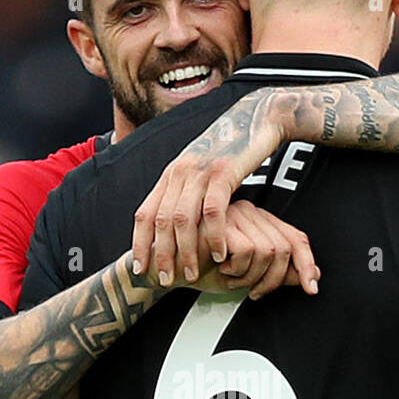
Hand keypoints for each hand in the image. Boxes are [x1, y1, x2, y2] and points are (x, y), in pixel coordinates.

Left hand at [131, 87, 299, 283]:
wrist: (258, 117)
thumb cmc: (233, 151)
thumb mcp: (203, 172)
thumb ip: (188, 194)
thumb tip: (175, 225)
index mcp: (171, 174)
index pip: (145, 213)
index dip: (140, 244)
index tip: (140, 269)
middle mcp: (180, 171)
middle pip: (161, 221)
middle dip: (161, 255)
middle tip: (165, 281)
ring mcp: (201, 171)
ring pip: (183, 219)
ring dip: (186, 252)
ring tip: (191, 275)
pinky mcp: (224, 172)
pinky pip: (213, 211)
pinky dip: (214, 236)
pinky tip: (220, 255)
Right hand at [143, 199, 317, 300]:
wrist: (163, 271)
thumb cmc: (201, 271)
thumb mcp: (247, 276)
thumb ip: (278, 275)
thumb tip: (313, 280)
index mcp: (257, 220)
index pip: (297, 238)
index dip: (307, 265)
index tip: (311, 288)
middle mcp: (249, 210)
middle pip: (287, 247)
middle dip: (273, 280)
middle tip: (252, 292)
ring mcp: (233, 212)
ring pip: (270, 250)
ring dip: (251, 277)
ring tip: (230, 280)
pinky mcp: (219, 221)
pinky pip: (249, 251)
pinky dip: (237, 271)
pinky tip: (219, 272)